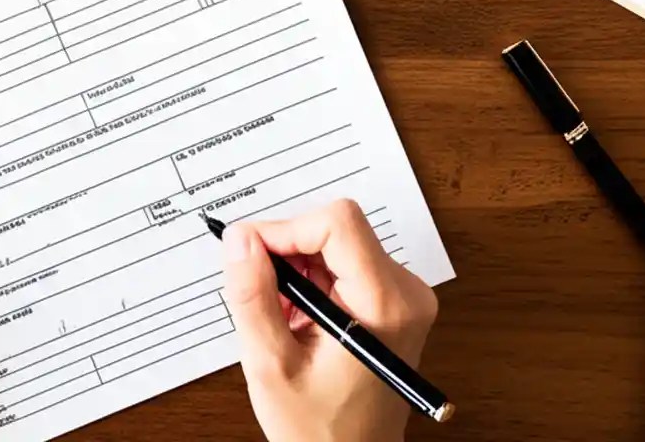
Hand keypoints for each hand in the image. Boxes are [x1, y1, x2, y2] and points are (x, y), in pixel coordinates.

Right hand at [222, 199, 437, 441]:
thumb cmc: (320, 427)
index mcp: (385, 304)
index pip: (337, 223)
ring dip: (294, 270)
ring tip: (279, 317)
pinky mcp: (390, 300)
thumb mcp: (271, 363)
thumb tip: (239, 240)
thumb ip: (253, 296)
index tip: (249, 253)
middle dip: (286, 254)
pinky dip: (308, 282)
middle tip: (260, 295)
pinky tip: (296, 319)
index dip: (284, 229)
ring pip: (333, 244)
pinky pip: (341, 264)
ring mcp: (401, 295)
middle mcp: (404, 292)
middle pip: (334, 230)